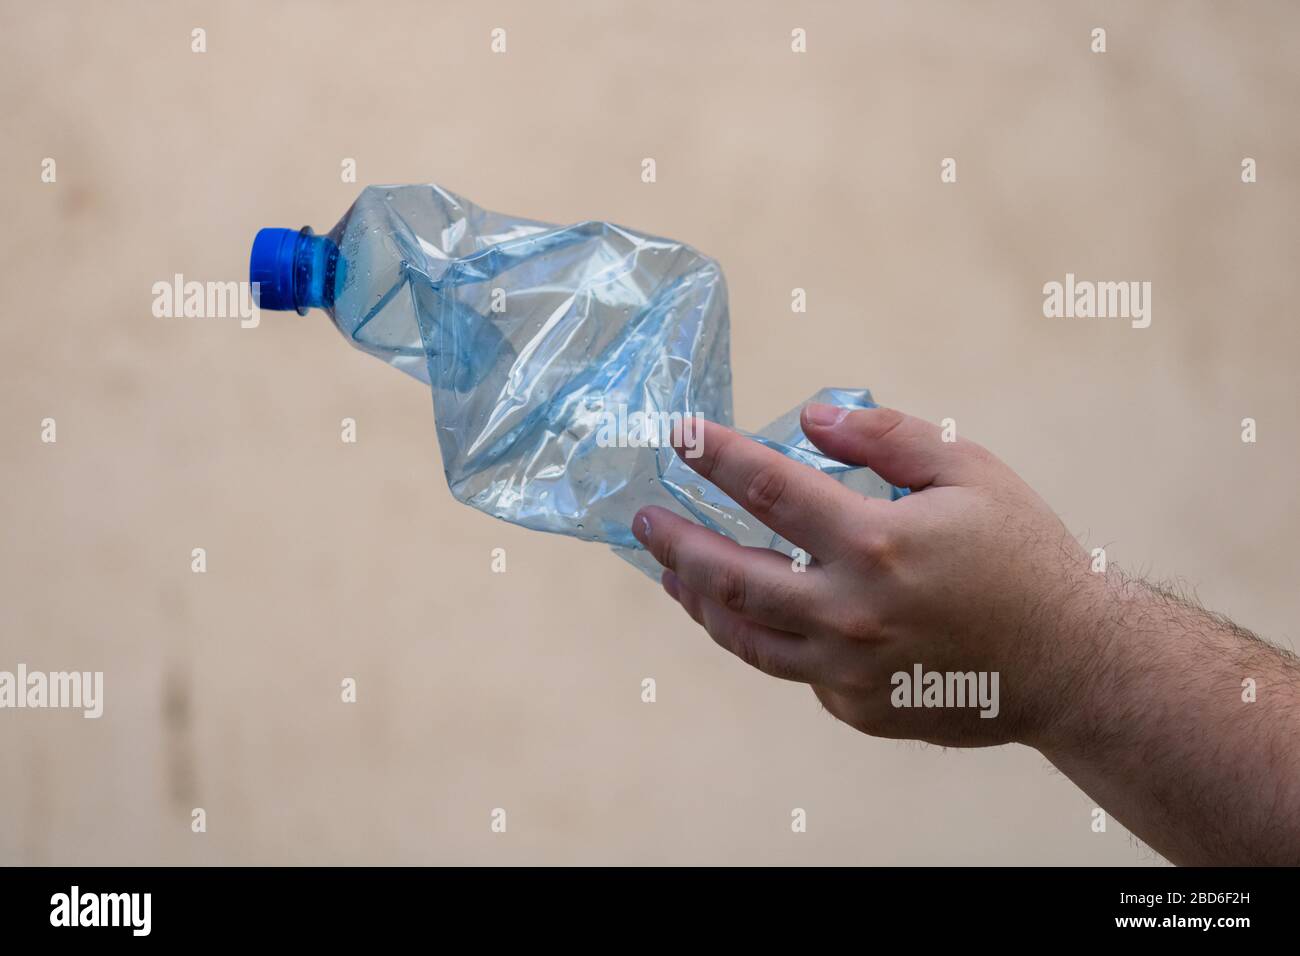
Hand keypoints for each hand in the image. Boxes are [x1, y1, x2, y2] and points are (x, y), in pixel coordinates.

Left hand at [632, 403, 1099, 747]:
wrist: (1072, 662)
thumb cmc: (1023, 556)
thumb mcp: (970, 471)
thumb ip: (887, 437)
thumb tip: (812, 416)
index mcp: (876, 543)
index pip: (769, 488)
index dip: (715, 457)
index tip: (679, 434)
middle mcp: (849, 612)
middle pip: (730, 575)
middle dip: (677, 542)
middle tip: (644, 520)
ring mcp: (847, 669)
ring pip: (745, 636)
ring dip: (701, 601)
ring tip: (675, 575)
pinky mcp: (856, 707)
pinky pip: (794, 669)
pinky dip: (769, 638)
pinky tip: (757, 616)